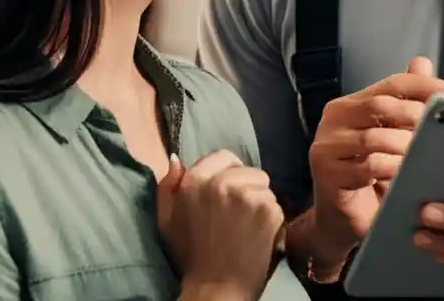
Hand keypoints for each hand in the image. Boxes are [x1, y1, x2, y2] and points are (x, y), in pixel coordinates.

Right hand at [157, 150, 284, 300]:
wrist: (216, 288)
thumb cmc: (190, 256)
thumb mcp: (167, 221)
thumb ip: (168, 187)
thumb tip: (177, 159)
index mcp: (195, 180)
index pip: (223, 157)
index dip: (227, 173)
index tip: (227, 194)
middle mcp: (222, 182)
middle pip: (247, 170)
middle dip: (245, 186)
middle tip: (238, 213)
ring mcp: (248, 195)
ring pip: (263, 186)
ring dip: (259, 200)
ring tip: (247, 225)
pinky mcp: (269, 210)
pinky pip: (275, 203)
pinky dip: (270, 217)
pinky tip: (258, 233)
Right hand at [307, 57, 443, 260]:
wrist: (339, 220)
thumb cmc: (366, 176)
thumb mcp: (389, 136)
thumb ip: (404, 102)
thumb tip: (423, 63)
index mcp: (350, 105)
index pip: (389, 84)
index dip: (421, 85)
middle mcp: (334, 120)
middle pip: (380, 105)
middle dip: (415, 115)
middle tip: (438, 128)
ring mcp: (326, 146)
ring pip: (375, 137)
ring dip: (406, 146)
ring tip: (425, 155)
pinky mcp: (327, 174)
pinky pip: (368, 167)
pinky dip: (393, 169)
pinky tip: (406, 175)